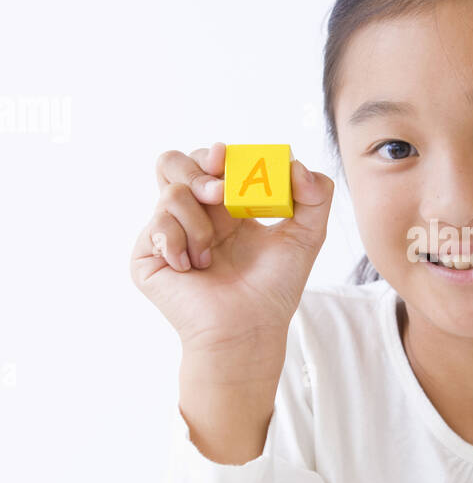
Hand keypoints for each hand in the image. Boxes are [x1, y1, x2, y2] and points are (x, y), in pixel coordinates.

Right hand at [129, 142, 334, 355]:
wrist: (249, 329)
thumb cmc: (274, 288)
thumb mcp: (306, 236)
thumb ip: (315, 196)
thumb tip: (296, 163)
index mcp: (224, 204)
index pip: (208, 162)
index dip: (212, 154)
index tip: (225, 156)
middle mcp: (193, 214)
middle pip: (173, 163)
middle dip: (196, 171)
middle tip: (219, 193)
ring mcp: (167, 233)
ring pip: (169, 193)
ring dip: (199, 222)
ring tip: (211, 256)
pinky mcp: (147, 255)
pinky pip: (155, 226)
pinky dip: (178, 243)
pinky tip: (193, 268)